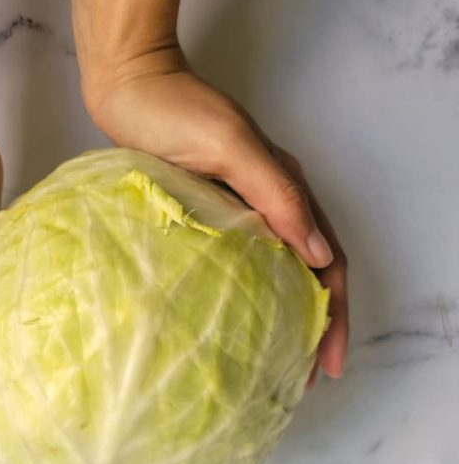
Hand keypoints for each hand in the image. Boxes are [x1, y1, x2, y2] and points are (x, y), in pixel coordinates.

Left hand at [84, 61, 347, 382]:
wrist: (128, 87)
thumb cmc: (173, 111)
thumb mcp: (229, 145)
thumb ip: (274, 191)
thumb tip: (317, 252)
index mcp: (285, 188)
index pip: (326, 260)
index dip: (334, 312)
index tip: (328, 361)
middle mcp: (270, 203)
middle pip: (308, 273)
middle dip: (317, 325)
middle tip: (309, 376)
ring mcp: (239, 210)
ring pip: (276, 271)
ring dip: (286, 314)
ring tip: (281, 360)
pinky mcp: (207, 214)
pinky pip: (240, 263)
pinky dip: (250, 296)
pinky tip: (239, 323)